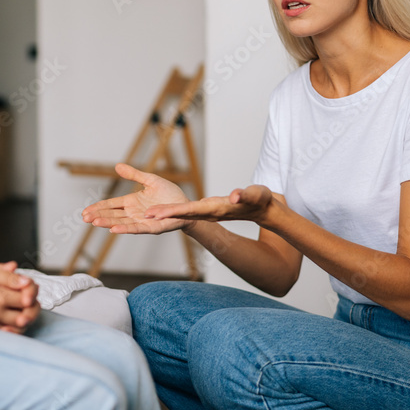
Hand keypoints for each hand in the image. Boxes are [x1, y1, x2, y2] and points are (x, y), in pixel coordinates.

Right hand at [0, 261, 39, 333]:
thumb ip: (6, 276)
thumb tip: (26, 281)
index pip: (27, 298)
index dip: (31, 290)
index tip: (27, 284)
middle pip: (26, 316)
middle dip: (32, 307)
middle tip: (28, 298)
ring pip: (16, 328)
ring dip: (23, 318)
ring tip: (21, 308)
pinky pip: (2, 333)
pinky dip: (11, 328)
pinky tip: (8, 320)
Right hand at [82, 163, 190, 234]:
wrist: (186, 205)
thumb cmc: (170, 194)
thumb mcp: (150, 180)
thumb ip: (134, 175)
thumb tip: (117, 166)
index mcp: (132, 202)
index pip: (111, 205)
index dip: (98, 208)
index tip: (85, 211)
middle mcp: (134, 213)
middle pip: (112, 215)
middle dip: (98, 216)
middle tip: (84, 218)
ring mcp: (141, 221)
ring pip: (121, 222)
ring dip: (108, 223)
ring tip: (94, 222)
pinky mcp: (151, 227)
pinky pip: (136, 229)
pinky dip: (124, 229)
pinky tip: (113, 229)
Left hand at [145, 185, 277, 226]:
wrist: (264, 209)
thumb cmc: (260, 200)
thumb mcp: (255, 194)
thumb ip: (244, 195)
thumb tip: (234, 196)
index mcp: (217, 209)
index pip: (191, 211)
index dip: (174, 212)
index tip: (158, 215)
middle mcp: (210, 213)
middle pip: (183, 214)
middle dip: (165, 215)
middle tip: (145, 215)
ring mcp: (209, 212)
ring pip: (184, 213)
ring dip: (168, 214)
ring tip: (148, 214)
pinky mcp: (209, 210)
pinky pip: (189, 212)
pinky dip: (176, 211)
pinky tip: (166, 210)